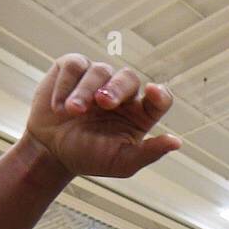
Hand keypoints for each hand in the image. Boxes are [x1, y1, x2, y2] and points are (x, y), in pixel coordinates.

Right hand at [24, 54, 181, 179]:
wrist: (51, 152)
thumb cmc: (89, 158)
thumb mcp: (121, 163)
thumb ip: (149, 153)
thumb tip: (177, 142)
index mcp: (140, 114)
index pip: (160, 99)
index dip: (160, 94)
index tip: (152, 92)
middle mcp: (122, 93)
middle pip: (129, 78)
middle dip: (117, 88)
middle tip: (102, 102)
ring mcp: (98, 78)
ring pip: (99, 71)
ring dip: (84, 92)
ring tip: (71, 111)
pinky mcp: (73, 69)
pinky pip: (75, 65)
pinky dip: (66, 85)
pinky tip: (59, 106)